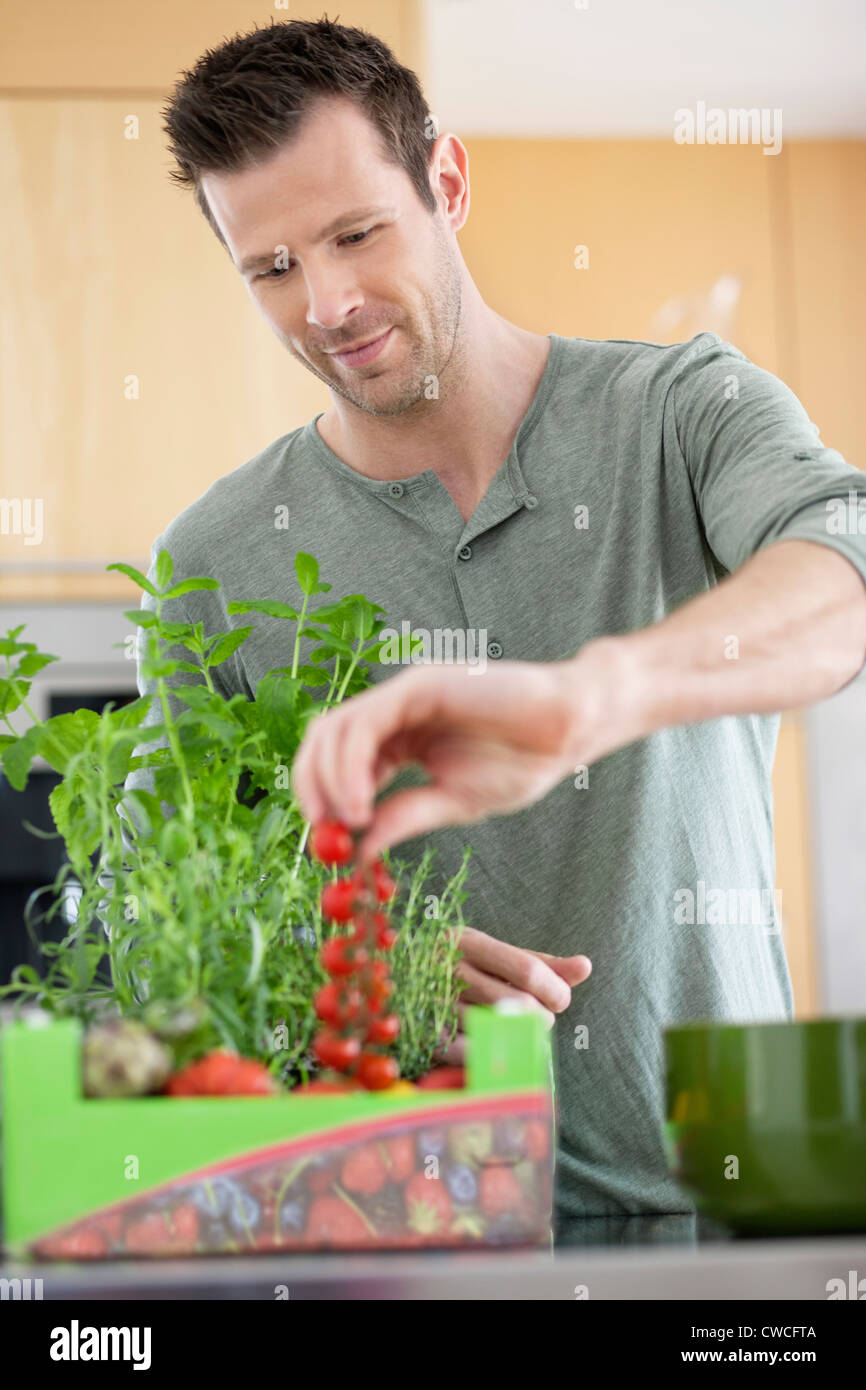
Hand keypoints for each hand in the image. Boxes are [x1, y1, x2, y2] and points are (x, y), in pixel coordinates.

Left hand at [291, 639, 635, 860]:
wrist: (570, 729)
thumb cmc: (523, 760)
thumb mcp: (452, 802)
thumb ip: (405, 818)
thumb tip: (359, 851)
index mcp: (399, 738)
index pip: (337, 762)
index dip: (321, 800)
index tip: (326, 845)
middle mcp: (393, 712)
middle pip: (323, 740)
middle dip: (311, 787)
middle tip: (322, 833)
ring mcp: (403, 694)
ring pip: (335, 729)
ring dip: (328, 780)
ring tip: (349, 822)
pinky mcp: (418, 686)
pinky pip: (364, 724)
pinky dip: (350, 766)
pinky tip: (361, 802)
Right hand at [433, 926, 591, 1064]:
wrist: (396, 983)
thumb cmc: (462, 969)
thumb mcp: (498, 957)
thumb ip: (542, 964)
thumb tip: (586, 965)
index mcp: (468, 942)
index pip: (526, 969)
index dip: (554, 990)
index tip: (561, 1000)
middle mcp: (448, 969)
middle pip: (516, 1003)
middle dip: (540, 1017)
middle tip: (539, 1019)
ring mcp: (433, 1003)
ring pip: (496, 1030)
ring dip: (519, 1037)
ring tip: (519, 1031)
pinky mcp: (424, 1034)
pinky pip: (471, 1053)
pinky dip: (491, 1053)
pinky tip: (496, 1046)